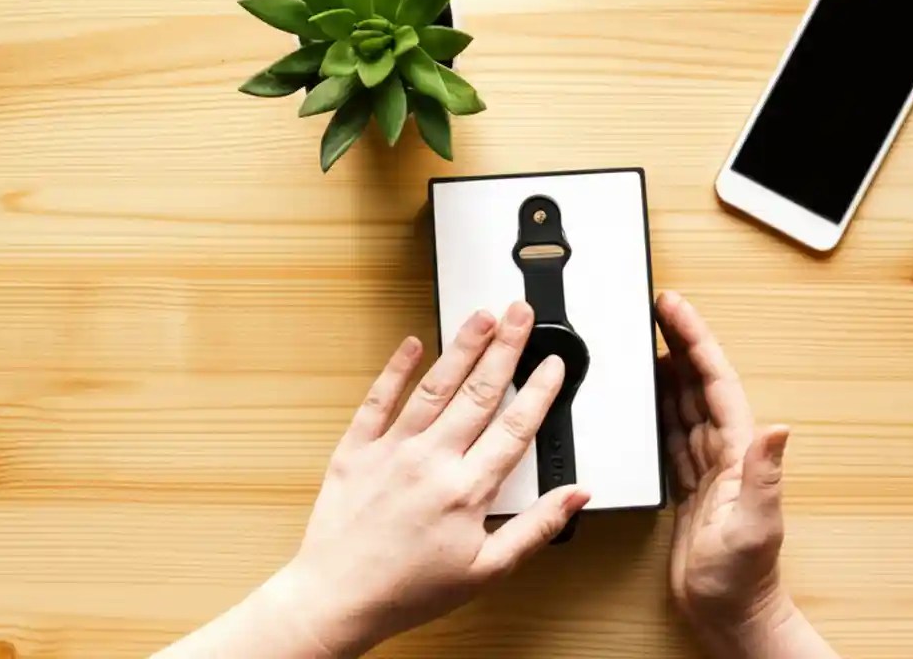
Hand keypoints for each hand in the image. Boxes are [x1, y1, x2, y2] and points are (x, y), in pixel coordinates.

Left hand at [278, 302, 589, 655]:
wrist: (336, 600)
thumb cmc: (408, 590)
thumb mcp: (487, 570)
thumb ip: (536, 527)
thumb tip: (576, 496)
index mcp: (467, 491)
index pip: (515, 427)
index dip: (540, 390)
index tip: (554, 363)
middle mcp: (432, 461)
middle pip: (479, 392)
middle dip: (506, 347)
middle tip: (521, 313)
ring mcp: (392, 451)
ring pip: (435, 387)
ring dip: (462, 346)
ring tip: (482, 316)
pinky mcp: (355, 450)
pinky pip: (377, 400)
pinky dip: (395, 370)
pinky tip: (411, 344)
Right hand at [658, 292, 833, 658]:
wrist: (730, 613)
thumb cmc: (743, 577)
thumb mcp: (756, 523)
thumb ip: (764, 474)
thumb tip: (778, 427)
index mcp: (739, 451)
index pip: (715, 381)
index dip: (695, 340)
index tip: (674, 309)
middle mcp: (725, 452)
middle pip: (698, 381)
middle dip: (679, 340)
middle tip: (658, 308)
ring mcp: (708, 468)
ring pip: (684, 403)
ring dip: (668, 369)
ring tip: (649, 339)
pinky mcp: (691, 486)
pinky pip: (673, 434)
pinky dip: (660, 409)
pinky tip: (649, 398)